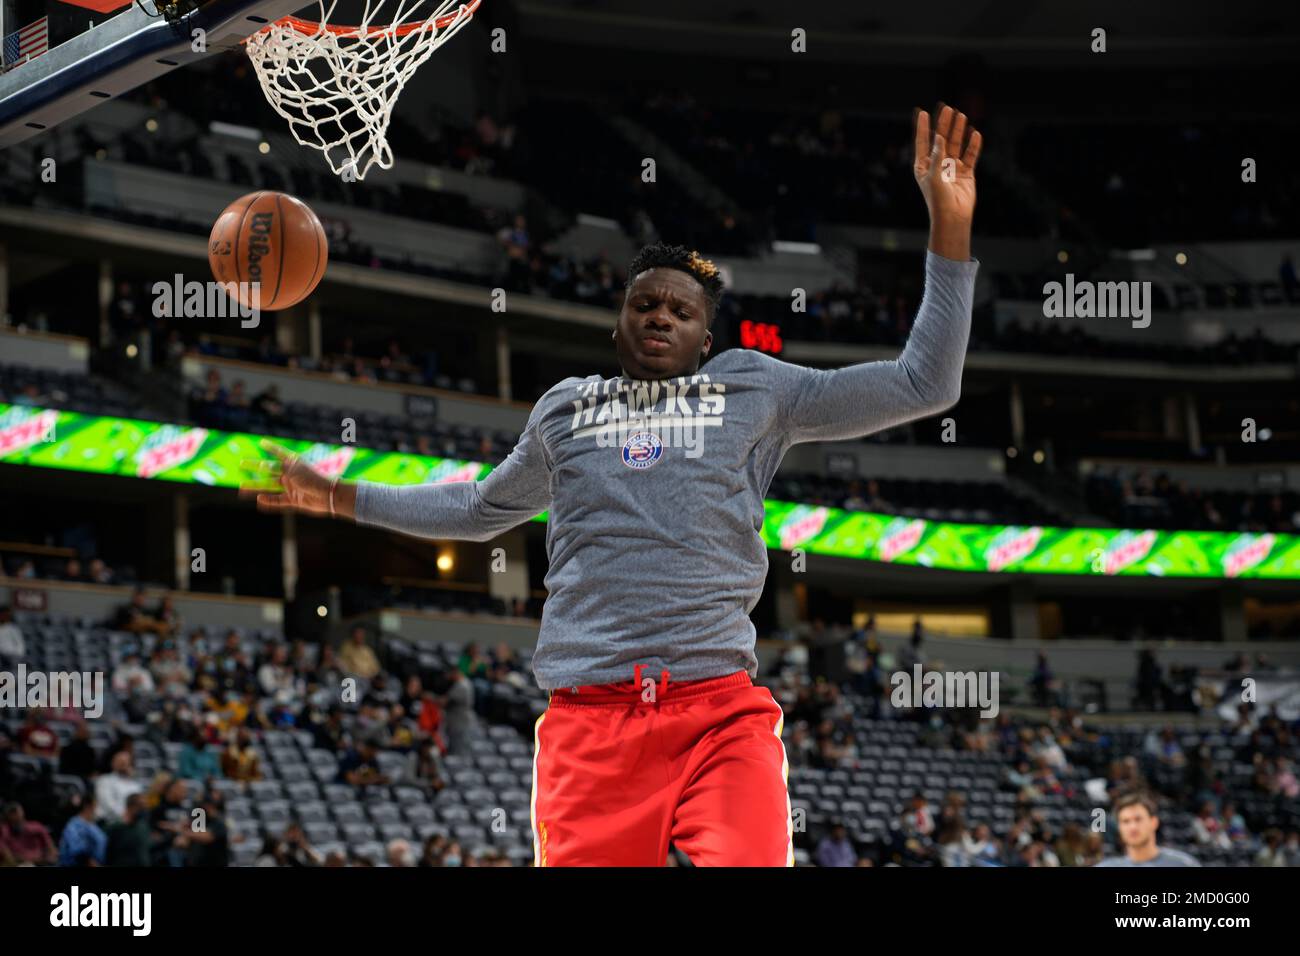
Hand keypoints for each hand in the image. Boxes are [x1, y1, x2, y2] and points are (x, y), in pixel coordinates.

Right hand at [239, 438, 336, 515]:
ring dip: (256, 486)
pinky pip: (278, 501)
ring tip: (241, 487)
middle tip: (242, 464)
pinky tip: (258, 500)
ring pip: (270, 486)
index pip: (280, 452)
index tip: (262, 442)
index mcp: (294, 463)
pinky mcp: (294, 500)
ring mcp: (292, 487)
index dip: (271, 447)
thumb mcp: (293, 470)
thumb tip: (262, 465)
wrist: (328, 495)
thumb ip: (277, 468)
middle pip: (269, 470)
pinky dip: (269, 501)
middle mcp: (291, 474)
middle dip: (255, 467)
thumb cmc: (312, 478)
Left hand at [913, 103, 980, 227]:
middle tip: (947, 109)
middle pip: (941, 140)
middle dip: (944, 124)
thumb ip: (937, 155)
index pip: (922, 142)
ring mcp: (952, 168)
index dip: (922, 127)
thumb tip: (939, 137)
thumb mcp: (933, 175)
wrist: (953, 216)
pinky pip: (970, 155)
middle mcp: (937, 165)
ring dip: (958, 131)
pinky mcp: (966, 172)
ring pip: (956, 145)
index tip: (922, 112)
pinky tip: (975, 133)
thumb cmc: (938, 199)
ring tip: (961, 115)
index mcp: (923, 166)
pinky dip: (973, 145)